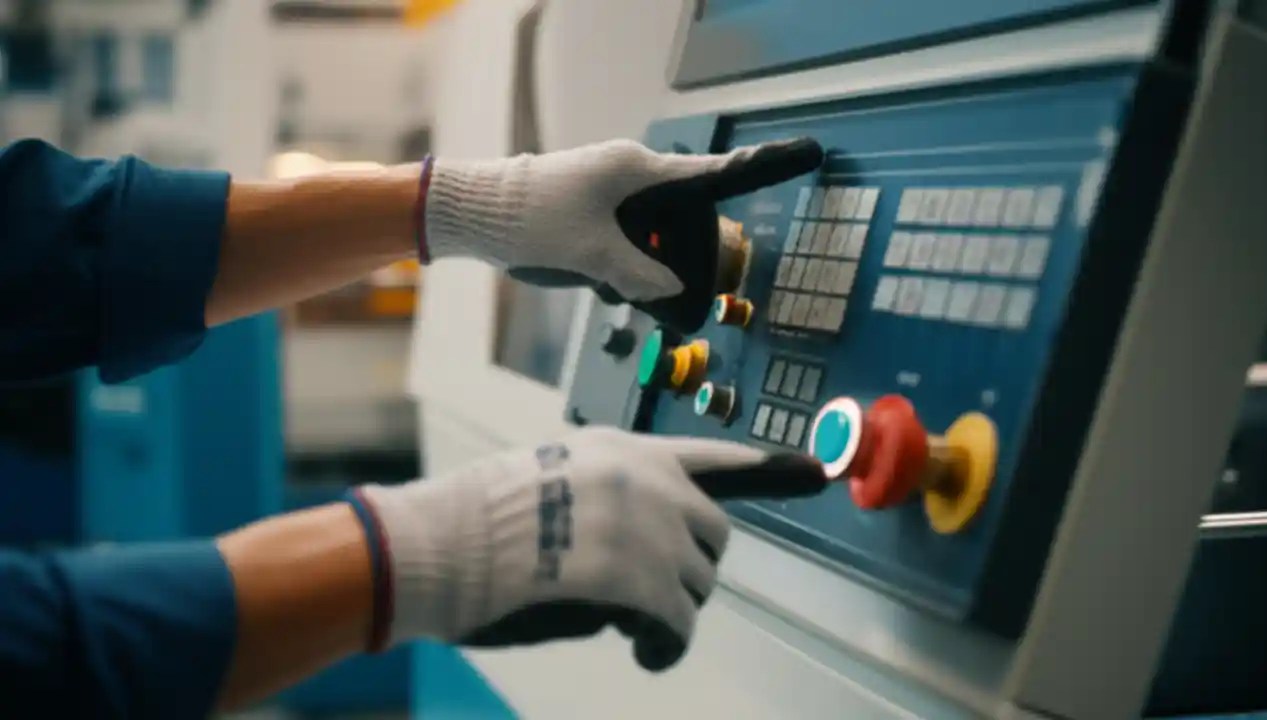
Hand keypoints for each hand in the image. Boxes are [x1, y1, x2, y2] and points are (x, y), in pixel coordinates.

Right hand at [356, 428, 825, 670]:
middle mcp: (647, 478)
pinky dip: (666, 646)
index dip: (769, 469)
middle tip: (646, 595)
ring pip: (699, 584)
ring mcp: (647, 525)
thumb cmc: (478, 521)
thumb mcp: (553, 478)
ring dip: (671, 612)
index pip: (713, 458)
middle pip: (715, 534)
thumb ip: (612, 500)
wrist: (437, 543)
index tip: (818, 471)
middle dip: (690, 569)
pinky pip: (680, 624)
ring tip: (630, 626)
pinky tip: (644, 653)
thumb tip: (647, 551)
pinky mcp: (639, 578)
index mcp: (624, 450)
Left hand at [422, 138, 823, 301]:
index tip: (808, 152)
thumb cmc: (530, 222)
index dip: (766, 167)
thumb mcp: (591, 256)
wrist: (473, 213)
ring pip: (657, 236)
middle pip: (686, 220)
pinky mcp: (597, 211)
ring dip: (647, 269)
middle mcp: (633, 176)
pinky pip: (632, 240)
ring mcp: (614, 193)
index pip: (715, 175)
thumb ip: (641, 275)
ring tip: (613, 290)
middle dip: (681, 259)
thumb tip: (677, 292)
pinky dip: (626, 266)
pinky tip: (602, 284)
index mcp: (640, 172)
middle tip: (662, 298)